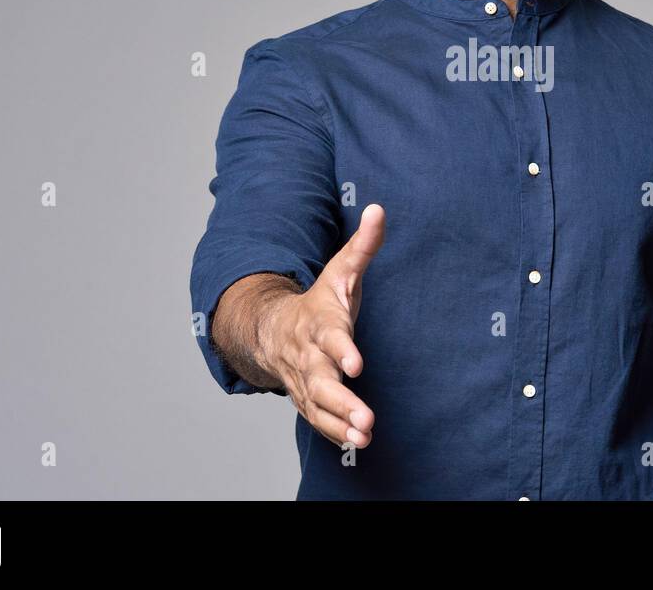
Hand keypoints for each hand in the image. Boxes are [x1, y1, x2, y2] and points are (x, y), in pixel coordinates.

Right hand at [258, 203, 383, 448]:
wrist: (273, 329)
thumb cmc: (319, 301)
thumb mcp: (339, 271)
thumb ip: (362, 246)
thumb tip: (378, 209)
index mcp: (318, 323)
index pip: (331, 337)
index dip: (342, 350)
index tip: (356, 363)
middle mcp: (309, 355)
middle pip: (322, 381)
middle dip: (342, 401)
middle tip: (366, 419)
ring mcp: (305, 380)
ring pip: (319, 405)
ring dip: (341, 423)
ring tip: (364, 436)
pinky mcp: (307, 398)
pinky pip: (318, 419)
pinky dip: (335, 433)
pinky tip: (357, 443)